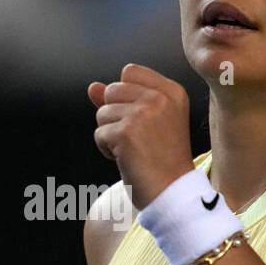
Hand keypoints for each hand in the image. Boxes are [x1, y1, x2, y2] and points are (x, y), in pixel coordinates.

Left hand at [88, 63, 195, 209]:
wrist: (173, 193)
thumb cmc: (163, 161)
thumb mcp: (150, 122)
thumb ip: (122, 99)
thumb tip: (92, 86)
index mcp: (172, 91)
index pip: (130, 71)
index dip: (125, 96)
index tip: (141, 121)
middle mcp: (160, 97)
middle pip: (112, 90)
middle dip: (115, 115)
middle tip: (138, 138)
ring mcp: (143, 113)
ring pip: (102, 112)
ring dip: (110, 133)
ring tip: (134, 149)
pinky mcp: (126, 131)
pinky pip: (99, 133)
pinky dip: (107, 149)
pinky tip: (127, 159)